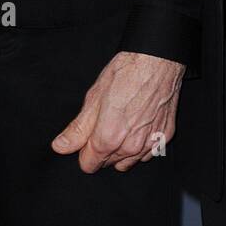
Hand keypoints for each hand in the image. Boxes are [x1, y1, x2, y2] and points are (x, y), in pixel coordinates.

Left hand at [51, 51, 184, 172]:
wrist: (157, 60)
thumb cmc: (126, 73)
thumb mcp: (94, 97)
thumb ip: (77, 128)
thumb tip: (60, 147)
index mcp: (108, 138)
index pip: (89, 165)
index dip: (84, 151)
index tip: (88, 137)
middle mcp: (130, 147)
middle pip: (107, 164)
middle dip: (102, 150)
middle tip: (106, 123)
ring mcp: (150, 144)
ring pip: (128, 162)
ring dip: (121, 151)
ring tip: (122, 124)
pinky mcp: (165, 137)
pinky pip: (147, 154)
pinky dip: (140, 145)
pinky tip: (139, 124)